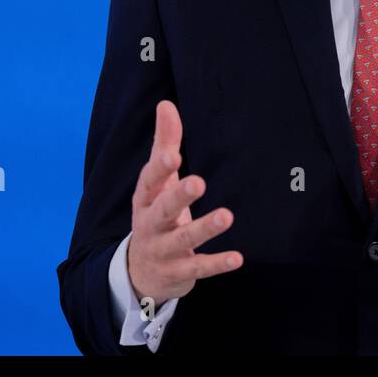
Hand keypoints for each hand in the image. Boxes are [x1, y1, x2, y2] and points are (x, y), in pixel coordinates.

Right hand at [128, 100, 243, 308]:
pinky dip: (217, 264)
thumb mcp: (157, 182)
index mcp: (146, 198)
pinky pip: (199, 268)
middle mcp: (151, 223)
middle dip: (179, 197)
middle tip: (198, 182)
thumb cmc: (155, 213)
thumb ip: (164, 144)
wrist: (139, 271)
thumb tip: (166, 104)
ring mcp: (164, 250)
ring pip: (183, 240)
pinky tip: (238, 258)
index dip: (160, 168)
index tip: (174, 155)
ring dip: (204, 228)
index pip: (150, 180)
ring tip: (227, 216)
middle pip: (163, 210)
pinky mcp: (179, 272)